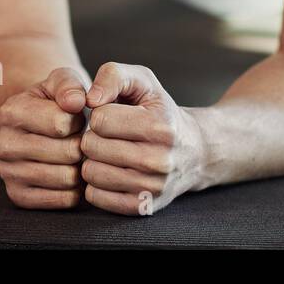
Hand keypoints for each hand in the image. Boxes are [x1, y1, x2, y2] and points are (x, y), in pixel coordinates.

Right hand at [0, 67, 89, 208]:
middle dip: (81, 144)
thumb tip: (76, 102)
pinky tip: (70, 172)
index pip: (62, 123)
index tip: (74, 118)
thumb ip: (69, 85)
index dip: (78, 120)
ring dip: (80, 167)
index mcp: (11, 112)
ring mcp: (8, 173)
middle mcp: (3, 144)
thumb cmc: (56, 102)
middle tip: (77, 139)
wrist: (40, 127)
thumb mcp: (62, 81)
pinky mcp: (18, 196)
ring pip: (67, 178)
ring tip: (74, 155)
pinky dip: (76, 188)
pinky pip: (64, 200)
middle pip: (67, 153)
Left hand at [81, 62, 207, 215]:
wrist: (195, 151)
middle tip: (110, 136)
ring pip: (91, 173)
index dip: (100, 113)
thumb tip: (89, 99)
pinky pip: (96, 197)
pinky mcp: (143, 208)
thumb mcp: (144, 81)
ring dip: (94, 161)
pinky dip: (97, 184)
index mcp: (160, 126)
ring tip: (110, 153)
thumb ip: (113, 75)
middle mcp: (159, 160)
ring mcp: (152, 188)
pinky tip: (112, 171)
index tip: (114, 115)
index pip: (100, 119)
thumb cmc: (160, 111)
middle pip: (91, 146)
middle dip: (94, 137)